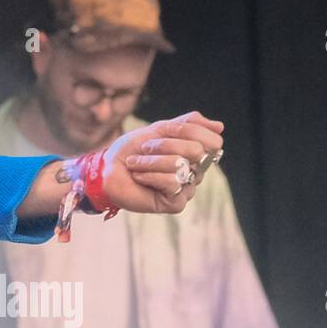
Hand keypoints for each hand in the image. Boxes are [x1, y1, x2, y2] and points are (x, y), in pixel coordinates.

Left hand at [99, 111, 223, 213]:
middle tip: (144, 149)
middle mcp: (195, 171)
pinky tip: (139, 178)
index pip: (212, 140)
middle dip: (163, 144)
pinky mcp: (176, 203)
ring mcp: (188, 188)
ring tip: (136, 164)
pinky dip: (149, 176)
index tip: (162, 131)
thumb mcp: (158, 129)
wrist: (106, 170)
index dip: (186, 132)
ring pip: (180, 165)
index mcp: (194, 153)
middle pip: (196, 150)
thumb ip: (188, 124)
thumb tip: (220, 127)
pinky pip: (171, 183)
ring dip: (150, 161)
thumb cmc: (132, 150)